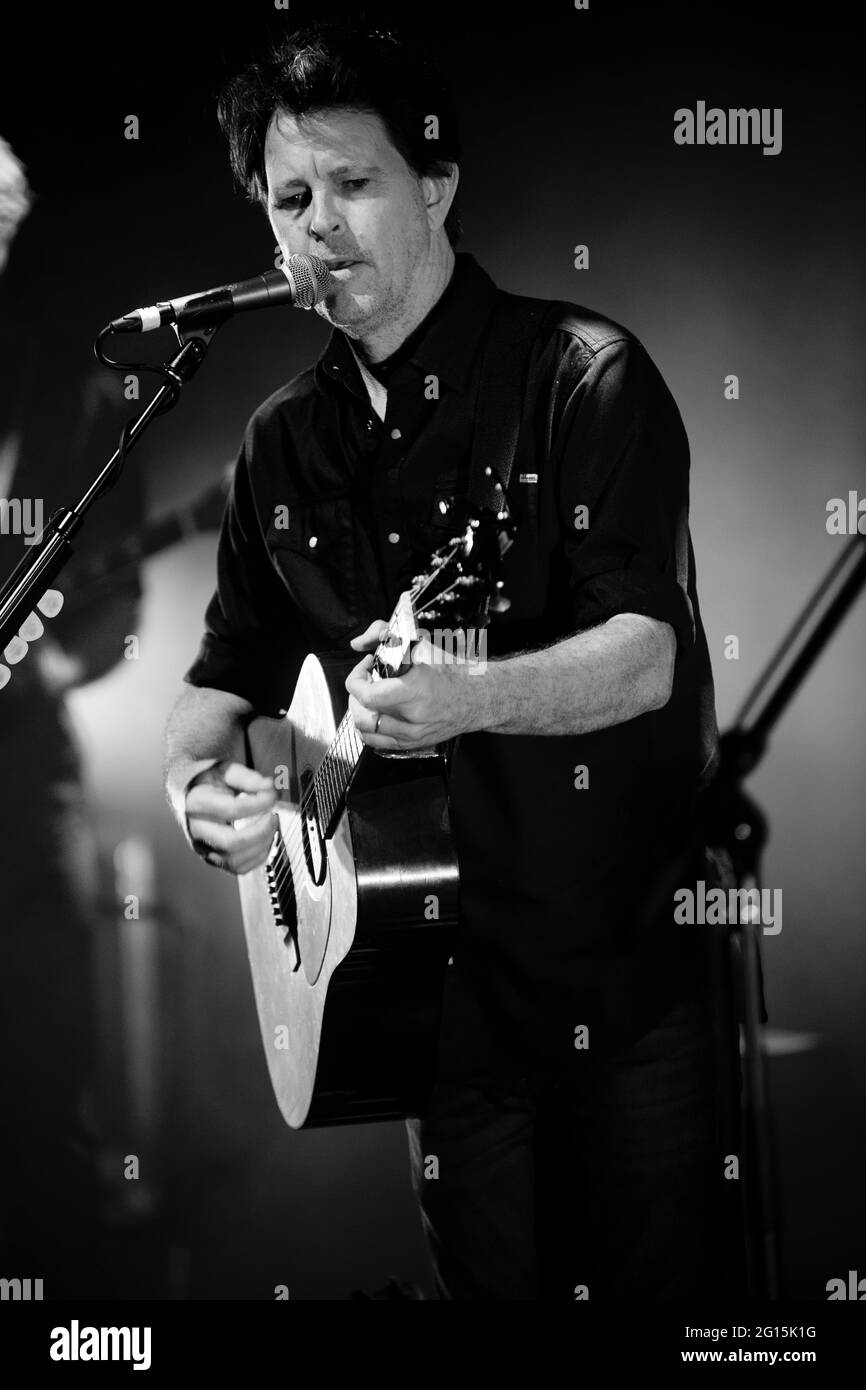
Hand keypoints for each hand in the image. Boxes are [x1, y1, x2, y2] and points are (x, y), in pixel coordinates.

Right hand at [185, 761, 276, 873]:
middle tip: (273, 815)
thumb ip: (248, 778)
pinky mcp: (212, 858)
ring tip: (271, 826)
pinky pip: (238, 868)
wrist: (188, 793)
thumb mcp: (226, 770)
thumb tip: (270, 787)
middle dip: (260, 831)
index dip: (258, 803)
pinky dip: (258, 857)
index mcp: (196, 803)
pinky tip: (265, 839)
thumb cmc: (209, 780)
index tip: (273, 794)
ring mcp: (203, 847)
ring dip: (261, 845)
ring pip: (234, 860)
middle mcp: (196, 829)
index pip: (230, 810)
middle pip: (230, 843)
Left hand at [345, 619, 483, 751]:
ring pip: (366, 731)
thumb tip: (359, 642)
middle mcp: (414, 717)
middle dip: (357, 694)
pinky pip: (376, 742)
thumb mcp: (422, 645)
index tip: (366, 666)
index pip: (368, 695)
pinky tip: (375, 712)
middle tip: (367, 679)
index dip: (357, 678)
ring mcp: (413, 734)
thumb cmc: (454, 672)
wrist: (479, 697)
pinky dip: (368, 727)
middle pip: (363, 714)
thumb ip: (385, 635)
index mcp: (416, 691)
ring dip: (360, 711)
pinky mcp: (413, 744)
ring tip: (370, 696)